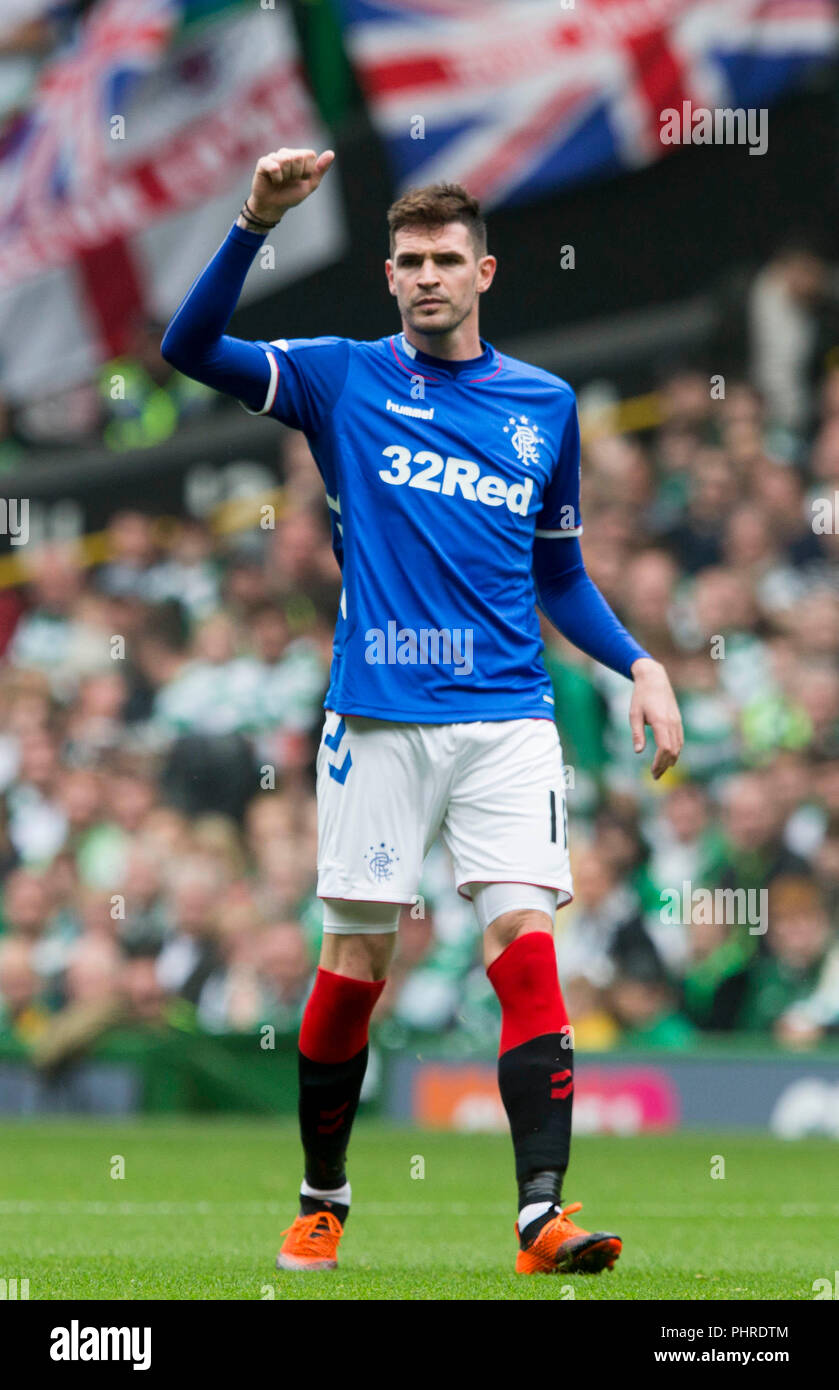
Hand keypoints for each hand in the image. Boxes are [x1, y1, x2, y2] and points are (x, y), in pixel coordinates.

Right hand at [245, 147, 334, 222]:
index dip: (307, 171)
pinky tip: (274, 181)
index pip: (310, 154)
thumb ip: (320, 170)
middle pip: (298, 157)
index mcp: (299, 157)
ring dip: (286, 176)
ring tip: (281, 181)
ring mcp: (274, 156)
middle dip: (296, 174)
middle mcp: (287, 153)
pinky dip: (276, 177)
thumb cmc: (291, 195)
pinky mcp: (263, 162)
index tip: (301, 179)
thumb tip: (331, 153)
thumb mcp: (310, 185)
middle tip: (289, 181)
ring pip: (286, 159)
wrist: (273, 207)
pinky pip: (274, 165)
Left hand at [629, 657, 683, 779]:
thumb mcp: (634, 714)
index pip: (664, 748)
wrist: (654, 679)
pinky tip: (668, 758)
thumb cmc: (641, 696)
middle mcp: (672, 723)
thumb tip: (638, 751)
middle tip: (655, 777)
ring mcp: (677, 721)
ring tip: (661, 770)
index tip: (652, 772)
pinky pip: (679, 739)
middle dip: (664, 766)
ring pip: (678, 746)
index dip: (659, 763)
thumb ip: (637, 733)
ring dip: (671, 760)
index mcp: (661, 722)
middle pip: (673, 751)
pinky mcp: (678, 720)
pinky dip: (675, 751)